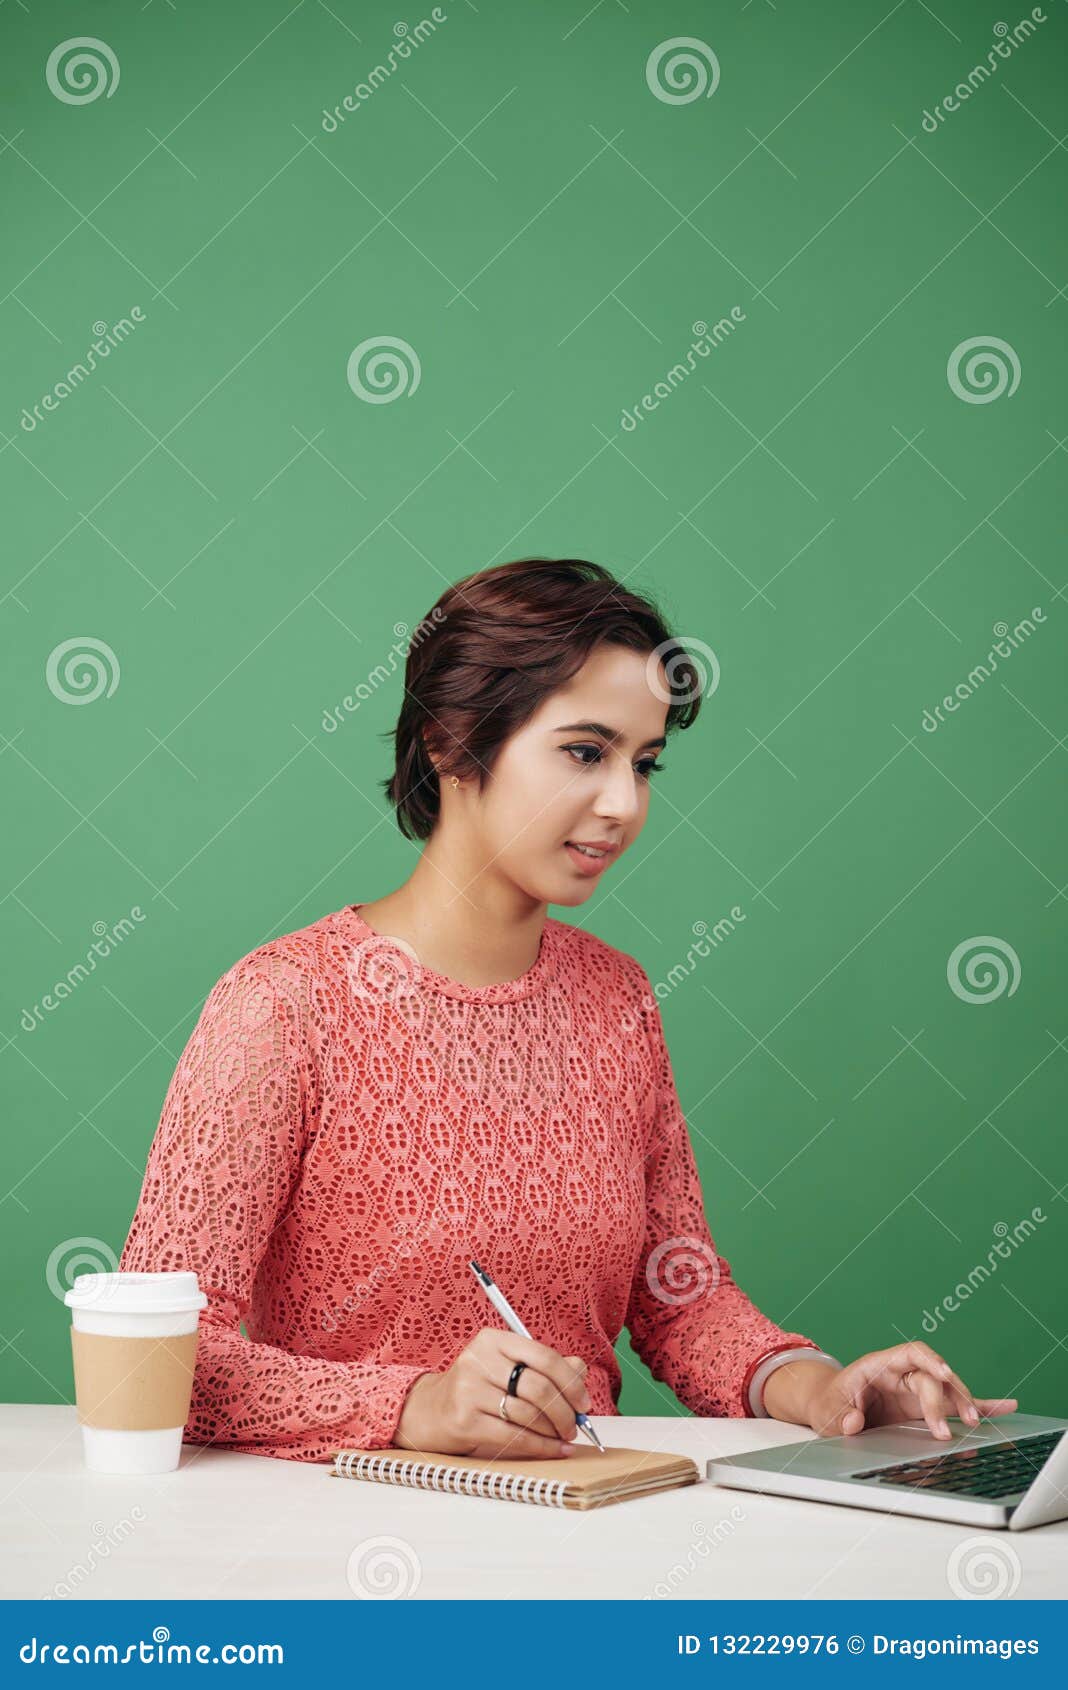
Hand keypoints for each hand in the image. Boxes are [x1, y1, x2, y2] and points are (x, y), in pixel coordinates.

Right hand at [393, 1327, 590, 1458]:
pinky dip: (541, 1446)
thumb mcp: (506, 1368)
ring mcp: (469, 1390)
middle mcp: (479, 1360)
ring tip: (563, 1437)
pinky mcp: (464, 1420)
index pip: (544, 1356)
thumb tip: (580, 1371)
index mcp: (493, 1340)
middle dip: (565, 1411)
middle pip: (538, 1387)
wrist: (429, 1412)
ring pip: (528, 1414)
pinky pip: (514, 1436)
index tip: (583, 1401)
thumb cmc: (476, 1388)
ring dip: (554, 1431)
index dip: (570, 1382)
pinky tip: (554, 1449)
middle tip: (575, 1424)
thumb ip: (543, 1366)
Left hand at [794, 1341, 1017, 1439]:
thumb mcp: (825, 1410)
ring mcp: (915, 1392)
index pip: (911, 1353)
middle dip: (942, 1399)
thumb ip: (837, 1415)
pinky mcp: (924, 1410)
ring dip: (964, 1404)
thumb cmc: (829, 1403)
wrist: (831, 1409)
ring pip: (947, 1391)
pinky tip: (1005, 1408)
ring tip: (975, 1423)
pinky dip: (979, 1406)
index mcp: (879, 1365)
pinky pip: (954, 1405)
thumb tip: (853, 1421)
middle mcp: (902, 1375)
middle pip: (932, 1378)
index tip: (943, 1373)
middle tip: (944, 1430)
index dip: (930, 1359)